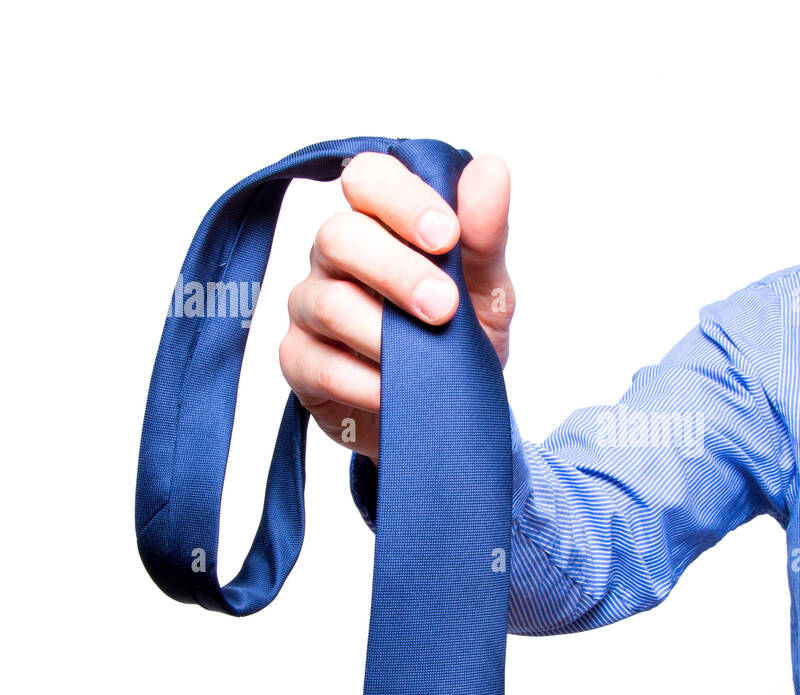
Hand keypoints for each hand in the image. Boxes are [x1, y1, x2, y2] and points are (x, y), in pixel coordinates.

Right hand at [280, 151, 513, 463]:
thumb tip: (491, 169)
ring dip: (382, 331)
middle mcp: (336, 256)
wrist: (447, 412)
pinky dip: (364, 381)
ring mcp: (311, 307)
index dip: (402, 199)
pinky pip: (319, 365)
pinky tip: (394, 392)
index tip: (446, 235)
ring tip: (425, 359)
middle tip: (444, 306)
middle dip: (396, 270)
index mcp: (380, 221)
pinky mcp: (300, 362)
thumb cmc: (459, 335)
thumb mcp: (486, 287)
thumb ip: (485, 235)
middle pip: (338, 236)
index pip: (369, 178)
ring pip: (327, 302)